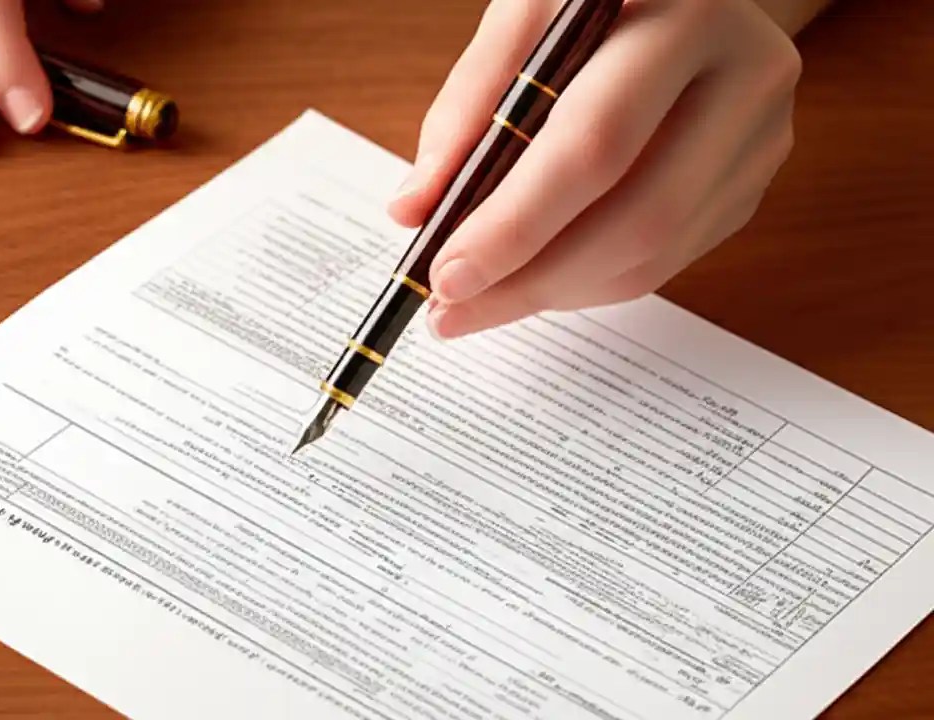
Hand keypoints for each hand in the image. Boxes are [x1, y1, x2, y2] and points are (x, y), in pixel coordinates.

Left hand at [388, 0, 804, 338]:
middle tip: (452, 309)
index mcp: (685, 13)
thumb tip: (414, 210)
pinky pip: (667, 259)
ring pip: (655, 250)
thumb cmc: (594, 0)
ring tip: (479, 304)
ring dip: (555, 292)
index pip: (595, 143)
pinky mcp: (753, 181)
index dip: (517, 222)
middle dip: (531, 279)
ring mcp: (760, 136)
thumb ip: (467, 105)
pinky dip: (589, 282)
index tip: (447, 274)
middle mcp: (744, 75)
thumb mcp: (524, 14)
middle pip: (638, 214)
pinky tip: (536, 279)